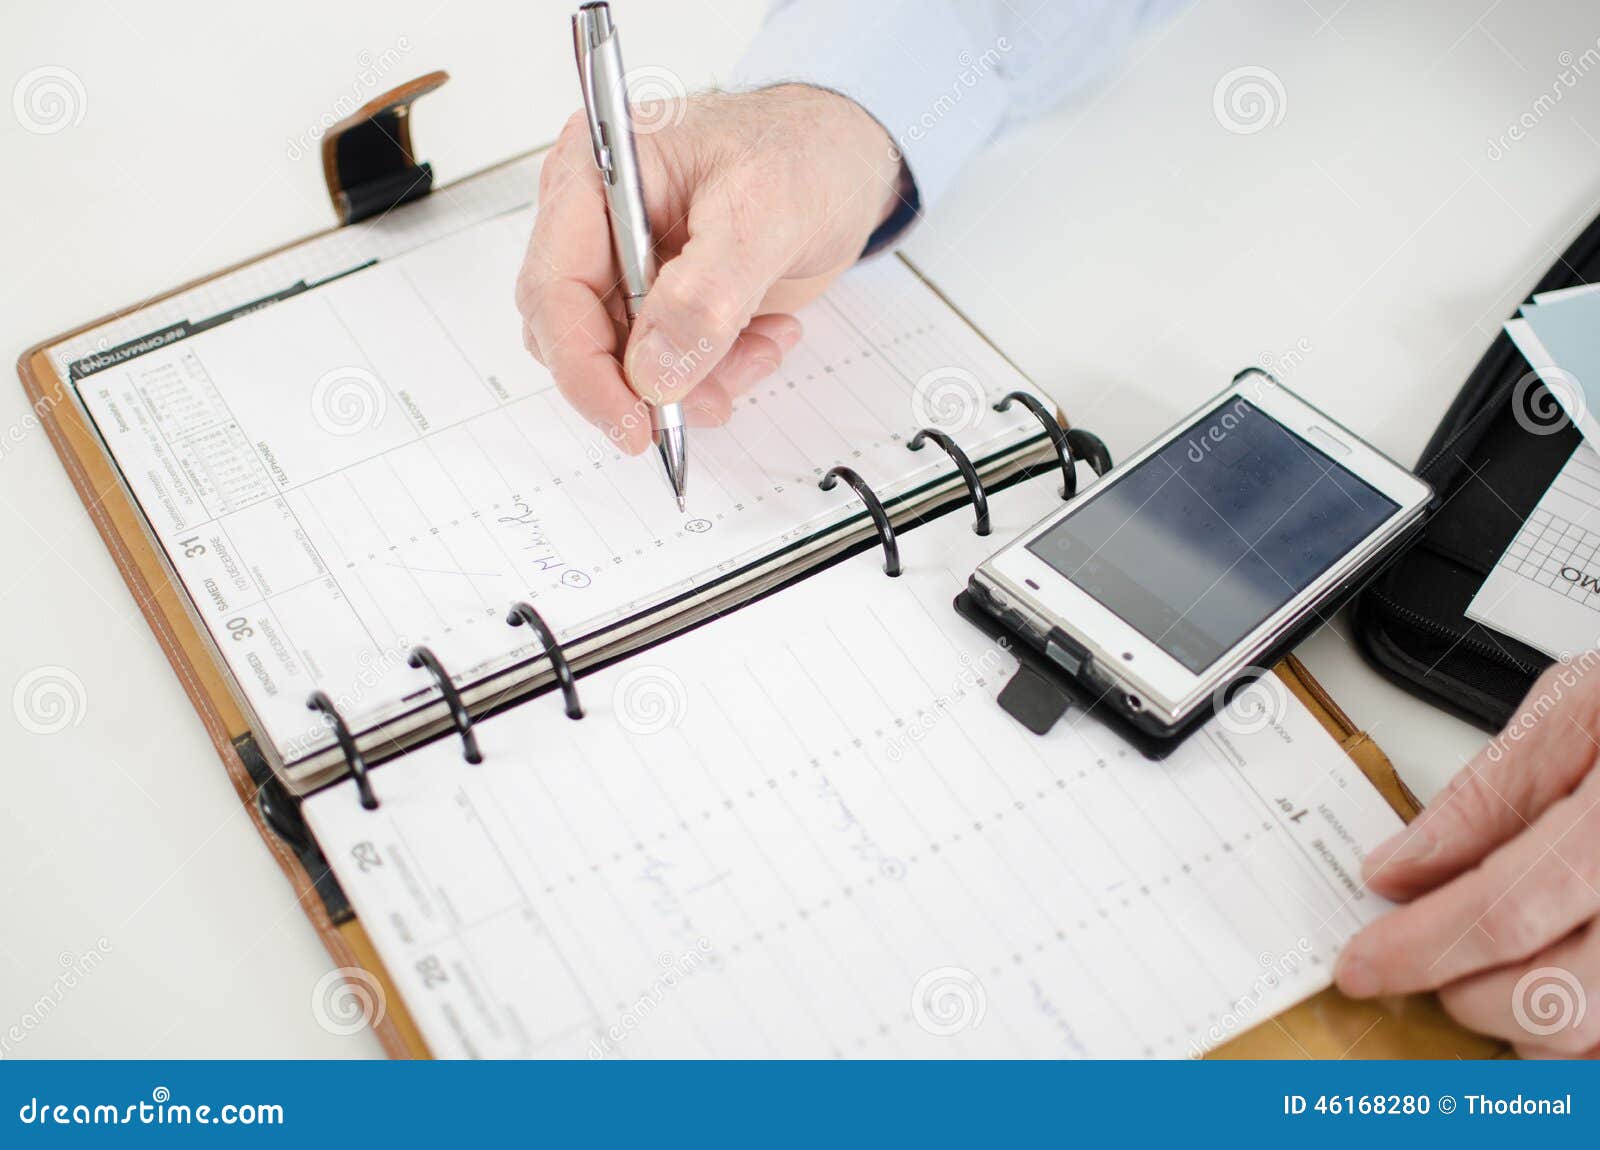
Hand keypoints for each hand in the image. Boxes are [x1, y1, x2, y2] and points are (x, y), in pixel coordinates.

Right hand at [515, 84, 905, 453]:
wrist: (846, 163)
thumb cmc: (804, 154)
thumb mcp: (763, 214)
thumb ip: (704, 295)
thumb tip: (650, 371)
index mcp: (595, 176)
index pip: (554, 288)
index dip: (582, 367)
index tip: (630, 422)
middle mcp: (594, 221)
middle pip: (576, 335)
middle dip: (643, 382)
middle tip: (713, 400)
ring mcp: (625, 264)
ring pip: (622, 362)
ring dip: (692, 380)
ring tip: (761, 349)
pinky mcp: (660, 299)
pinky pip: (663, 365)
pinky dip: (714, 372)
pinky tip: (763, 338)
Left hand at [1335, 657, 1599, 1056]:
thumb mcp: (1580, 704)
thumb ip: (1491, 791)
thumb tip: (1402, 867)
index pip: (1507, 913)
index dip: (1420, 948)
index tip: (1362, 963)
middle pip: (1557, 1002)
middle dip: (1467, 993)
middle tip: (1426, 956)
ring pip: (1594, 1039)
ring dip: (1527, 1027)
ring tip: (1489, 968)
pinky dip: (1580, 1032)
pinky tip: (1551, 983)